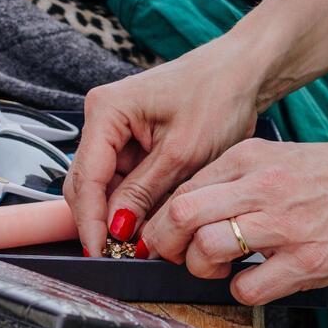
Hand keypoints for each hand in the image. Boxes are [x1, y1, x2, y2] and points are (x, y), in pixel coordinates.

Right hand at [62, 43, 264, 255]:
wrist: (242, 74)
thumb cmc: (217, 97)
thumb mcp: (182, 153)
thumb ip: (144, 192)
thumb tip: (118, 229)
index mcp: (107, 110)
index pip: (86, 176)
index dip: (90, 219)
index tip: (100, 252)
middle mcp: (103, 117)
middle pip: (87, 181)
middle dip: (102, 218)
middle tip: (121, 254)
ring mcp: (116, 129)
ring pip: (104, 184)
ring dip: (120, 212)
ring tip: (143, 241)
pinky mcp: (131, 139)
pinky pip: (123, 178)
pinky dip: (134, 201)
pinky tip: (150, 219)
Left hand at [137, 135, 327, 303]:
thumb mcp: (277, 157)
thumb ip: (236, 178)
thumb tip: (194, 209)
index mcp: (248, 157)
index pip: (180, 187)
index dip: (162, 218)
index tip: (166, 236)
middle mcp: (260, 186)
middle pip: (179, 213)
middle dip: (166, 242)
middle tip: (179, 256)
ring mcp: (285, 224)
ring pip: (206, 246)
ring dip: (202, 267)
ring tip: (219, 268)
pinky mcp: (310, 260)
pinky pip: (248, 286)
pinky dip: (242, 291)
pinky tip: (256, 281)